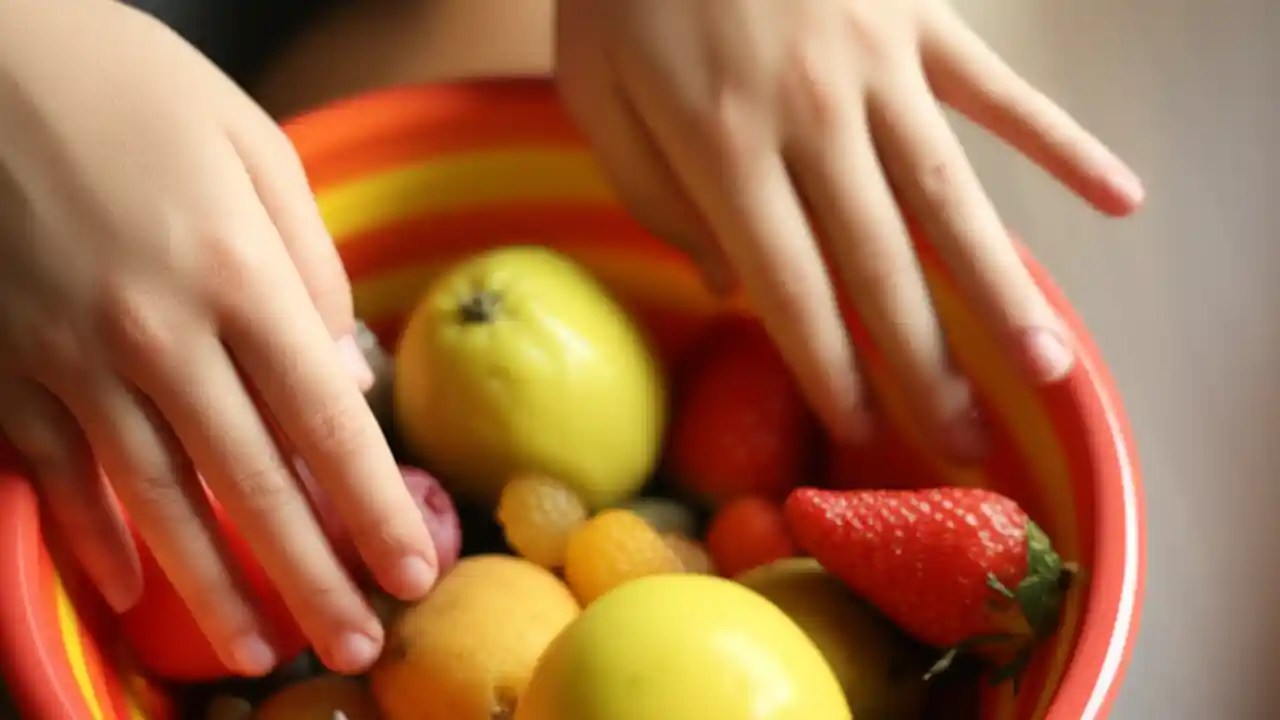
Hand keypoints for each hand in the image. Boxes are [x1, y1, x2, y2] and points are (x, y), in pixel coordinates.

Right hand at [0, 2, 434, 674]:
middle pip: (252, 488)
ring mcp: (69, 358)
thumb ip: (310, 267)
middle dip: (310, 580)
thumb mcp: (253, 148)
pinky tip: (130, 591)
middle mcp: (159, 333)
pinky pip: (56, 476)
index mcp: (240, 275)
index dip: (374, 513)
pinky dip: (96, 540)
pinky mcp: (2, 366)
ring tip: (256, 654)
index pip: (328, 427)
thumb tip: (344, 380)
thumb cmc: (129, 85)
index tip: (412, 572)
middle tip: (355, 647)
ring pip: (155, 505)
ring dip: (211, 591)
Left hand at [555, 0, 1143, 455]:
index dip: (830, 367)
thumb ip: (657, 197)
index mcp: (722, 143)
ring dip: (997, 289)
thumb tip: (733, 285)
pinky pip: (999, 90)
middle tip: (960, 443)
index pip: (790, 285)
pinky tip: (1118, 198)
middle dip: (921, 363)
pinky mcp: (918, 18)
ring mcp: (878, 64)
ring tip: (1045, 366)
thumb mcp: (597, 94)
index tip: (863, 432)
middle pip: (880, 262)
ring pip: (950, 196)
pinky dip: (1060, 143)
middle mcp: (812, 115)